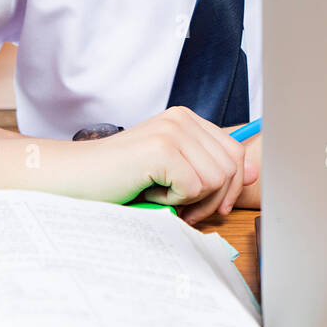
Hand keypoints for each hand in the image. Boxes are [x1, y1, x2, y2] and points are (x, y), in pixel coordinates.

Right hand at [96, 107, 257, 224]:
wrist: (74, 179)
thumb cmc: (120, 179)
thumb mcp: (170, 169)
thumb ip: (206, 167)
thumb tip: (252, 174)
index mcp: (187, 118)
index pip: (235, 151)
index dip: (230, 184)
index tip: (215, 205)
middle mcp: (182, 118)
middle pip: (231, 166)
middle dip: (214, 197)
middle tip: (185, 208)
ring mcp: (172, 130)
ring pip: (216, 178)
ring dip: (191, 199)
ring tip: (162, 194)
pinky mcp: (162, 149)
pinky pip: (194, 187)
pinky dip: (174, 200)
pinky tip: (150, 191)